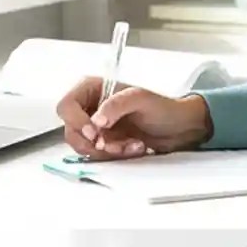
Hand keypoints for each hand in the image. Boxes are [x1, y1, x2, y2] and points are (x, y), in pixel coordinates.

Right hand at [55, 77, 211, 159]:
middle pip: (71, 130)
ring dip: (108, 150)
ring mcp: (96, 128)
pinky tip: (134, 147)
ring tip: (132, 144)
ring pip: (84, 147)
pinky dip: (116, 156)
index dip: (76, 121)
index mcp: (94, 89)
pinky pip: (98, 156)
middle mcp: (90, 108)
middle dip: (94, 142)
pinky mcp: (104, 144)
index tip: (94, 132)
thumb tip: (97, 119)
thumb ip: (116, 105)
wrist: (179, 128)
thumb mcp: (141, 99)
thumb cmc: (163, 107)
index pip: (67, 105)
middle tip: (115, 144)